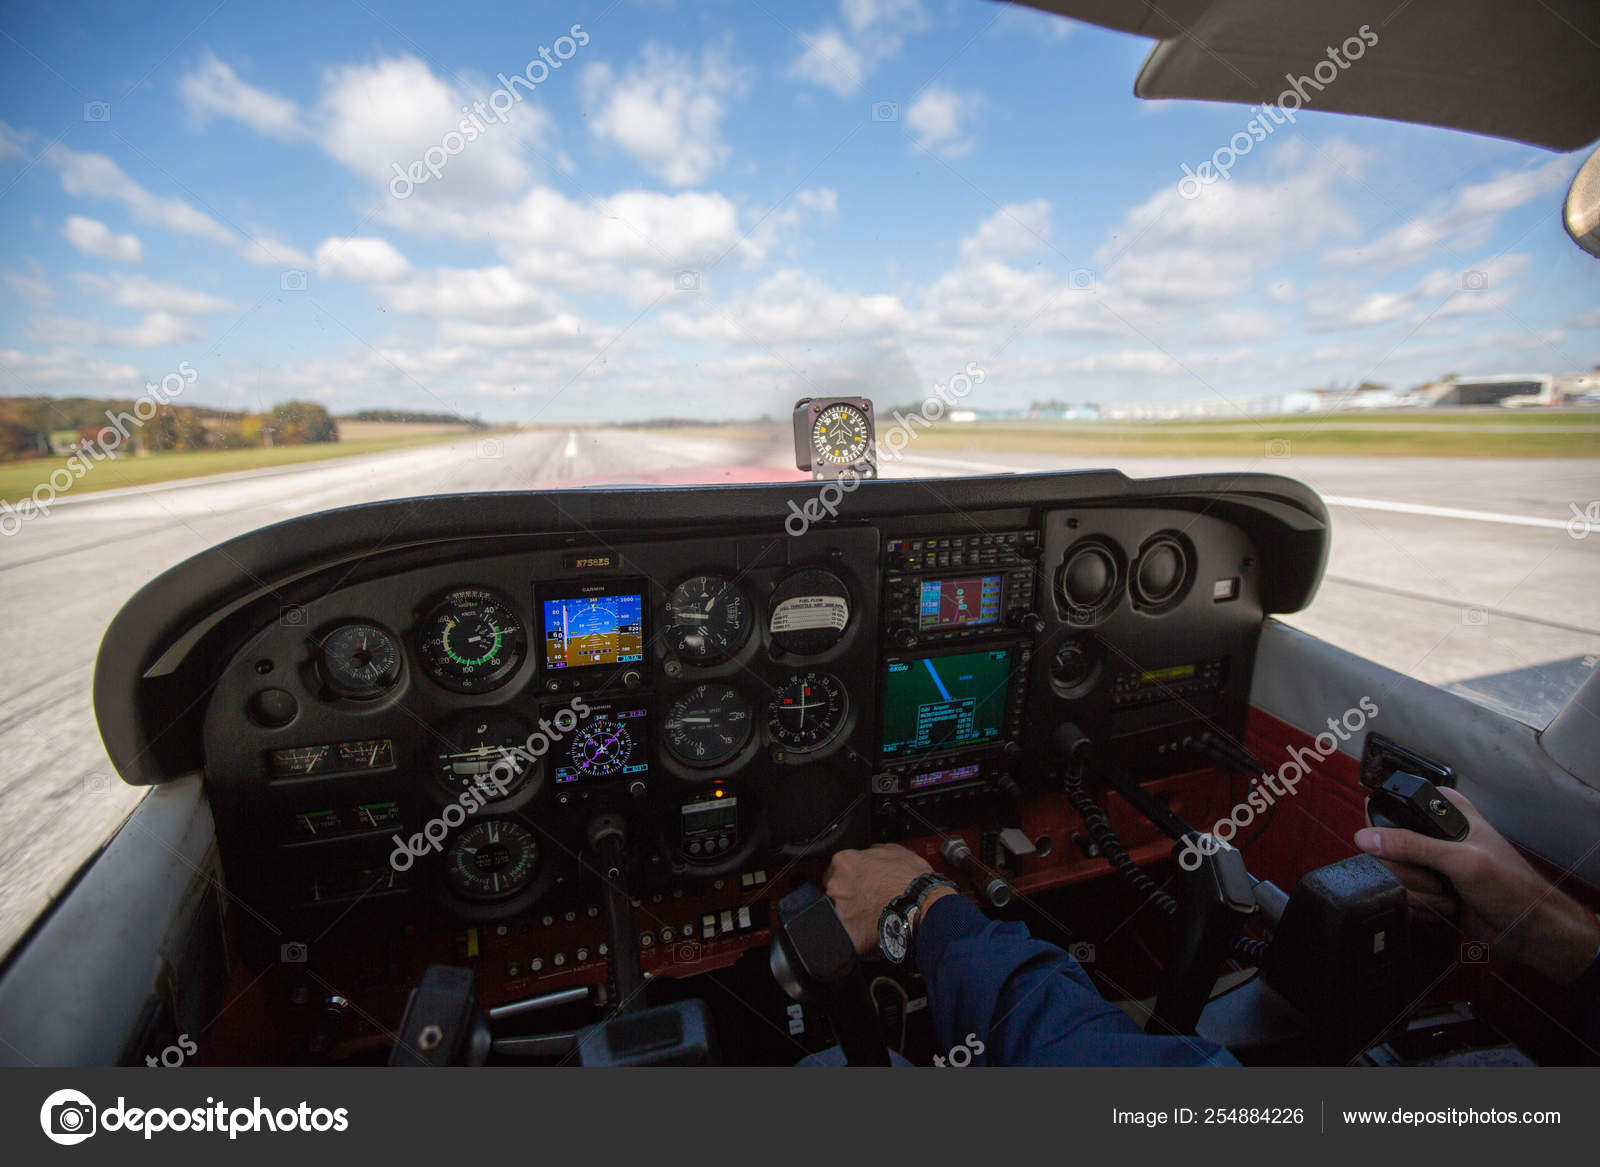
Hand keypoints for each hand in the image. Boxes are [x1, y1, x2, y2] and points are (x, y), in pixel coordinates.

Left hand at [822, 844, 934, 954]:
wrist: (923, 906)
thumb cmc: (912, 880)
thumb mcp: (895, 851)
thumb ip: (874, 851)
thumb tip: (870, 852)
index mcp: (845, 862)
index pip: (837, 868)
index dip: (849, 876)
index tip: (858, 882)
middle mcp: (837, 885)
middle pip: (833, 890)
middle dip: (847, 895)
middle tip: (865, 899)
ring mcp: (839, 910)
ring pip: (836, 913)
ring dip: (849, 914)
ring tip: (869, 917)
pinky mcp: (846, 933)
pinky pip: (844, 936)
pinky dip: (854, 936)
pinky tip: (867, 933)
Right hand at [1354, 786, 1599, 983]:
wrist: (1527, 929)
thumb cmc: (1511, 887)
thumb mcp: (1461, 860)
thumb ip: (1412, 845)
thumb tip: (1366, 838)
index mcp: (1441, 810)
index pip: (1388, 810)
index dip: (1389, 835)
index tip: (1412, 855)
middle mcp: (1430, 832)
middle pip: (1383, 848)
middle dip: (1409, 873)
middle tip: (1438, 880)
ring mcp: (1426, 861)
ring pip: (1388, 875)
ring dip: (1418, 894)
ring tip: (1447, 896)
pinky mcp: (1424, 887)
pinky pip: (1399, 895)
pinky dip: (1420, 907)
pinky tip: (1443, 907)